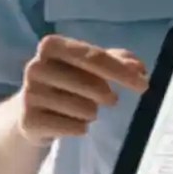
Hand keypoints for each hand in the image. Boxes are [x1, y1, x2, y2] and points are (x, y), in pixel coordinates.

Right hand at [15, 34, 148, 145]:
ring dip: (91, 112)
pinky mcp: (29, 121)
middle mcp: (36, 66)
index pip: (94, 57)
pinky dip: (79, 127)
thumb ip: (116, 61)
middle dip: (107, 95)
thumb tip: (138, 67)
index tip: (143, 85)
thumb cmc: (65, 82)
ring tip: (80, 109)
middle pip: (92, 85)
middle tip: (110, 99)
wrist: (28, 111)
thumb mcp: (87, 66)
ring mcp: (30, 94)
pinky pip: (73, 128)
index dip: (121, 71)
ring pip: (84, 109)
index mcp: (51, 45)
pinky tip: (69, 122)